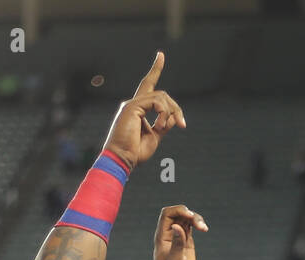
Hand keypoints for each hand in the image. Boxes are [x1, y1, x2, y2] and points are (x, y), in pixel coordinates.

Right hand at [101, 52, 185, 170]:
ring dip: (169, 113)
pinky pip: (156, 102)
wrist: (122, 159)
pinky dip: (162, 114)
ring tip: (162, 129)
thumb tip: (172, 117)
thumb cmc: (135, 152)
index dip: (155, 70)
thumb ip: (162, 124)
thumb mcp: (154, 137)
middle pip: (162, 94)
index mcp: (138, 110)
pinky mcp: (131, 107)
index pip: (148, 85)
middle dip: (176, 108)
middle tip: (182, 125)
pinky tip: (158, 126)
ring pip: (161, 98)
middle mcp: (133, 104)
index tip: (161, 55)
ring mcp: (132, 104)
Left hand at [154, 204, 206, 259]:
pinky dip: (198, 224)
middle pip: (178, 213)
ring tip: (204, 228)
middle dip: (190, 214)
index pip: (167, 214)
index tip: (190, 216)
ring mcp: (178, 236)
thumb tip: (177, 226)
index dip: (178, 210)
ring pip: (185, 219)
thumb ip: (177, 243)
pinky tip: (204, 229)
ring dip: (196, 219)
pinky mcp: (186, 241)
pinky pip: (190, 226)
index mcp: (162, 236)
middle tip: (200, 225)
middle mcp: (169, 233)